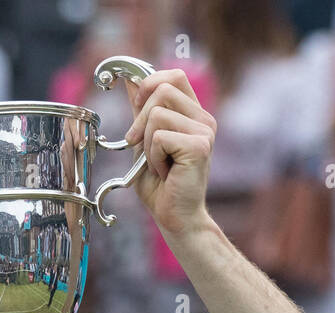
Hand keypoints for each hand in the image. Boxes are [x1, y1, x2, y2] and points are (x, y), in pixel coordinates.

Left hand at [120, 69, 216, 238]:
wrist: (174, 215)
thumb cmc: (160, 183)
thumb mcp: (144, 140)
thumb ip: (141, 111)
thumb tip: (130, 80)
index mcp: (194, 114)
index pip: (175, 76)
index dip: (149, 83)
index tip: (136, 105)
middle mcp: (204, 119)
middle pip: (162, 89)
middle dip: (140, 117)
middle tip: (139, 144)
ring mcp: (205, 131)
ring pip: (157, 113)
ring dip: (147, 142)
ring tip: (158, 162)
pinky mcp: (199, 146)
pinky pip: (159, 137)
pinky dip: (153, 156)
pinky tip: (164, 171)